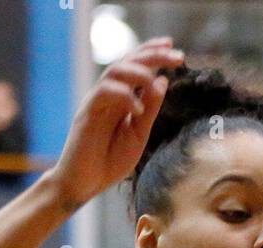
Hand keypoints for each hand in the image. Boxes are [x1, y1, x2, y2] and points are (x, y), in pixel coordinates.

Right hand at [43, 38, 182, 211]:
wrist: (84, 183)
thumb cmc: (109, 161)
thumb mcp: (138, 134)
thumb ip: (150, 109)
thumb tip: (163, 81)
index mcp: (122, 98)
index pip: (137, 66)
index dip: (154, 54)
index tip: (175, 49)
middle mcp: (108, 94)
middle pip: (128, 61)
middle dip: (153, 55)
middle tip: (177, 56)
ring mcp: (96, 101)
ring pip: (114, 71)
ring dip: (138, 71)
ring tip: (154, 81)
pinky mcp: (86, 113)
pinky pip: (104, 93)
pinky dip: (124, 97)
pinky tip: (138, 110)